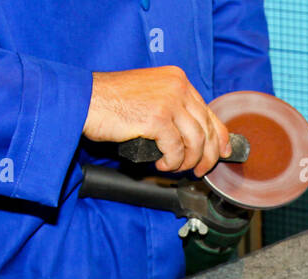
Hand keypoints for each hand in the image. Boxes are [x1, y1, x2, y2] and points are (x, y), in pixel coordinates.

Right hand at [83, 66, 229, 176]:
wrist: (85, 100)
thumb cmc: (112, 102)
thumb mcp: (150, 97)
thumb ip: (173, 109)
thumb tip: (194, 137)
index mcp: (177, 79)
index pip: (209, 111)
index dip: (220, 136)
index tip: (222, 153)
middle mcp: (177, 86)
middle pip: (207, 128)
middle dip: (207, 156)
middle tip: (200, 170)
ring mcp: (168, 101)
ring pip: (195, 141)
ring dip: (187, 161)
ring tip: (175, 168)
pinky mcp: (157, 118)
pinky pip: (176, 149)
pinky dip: (171, 162)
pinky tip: (161, 163)